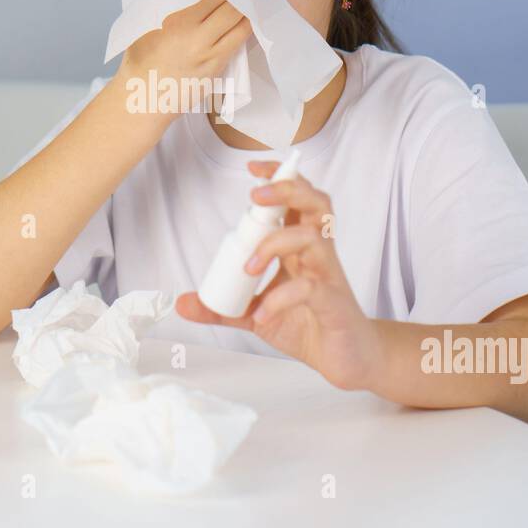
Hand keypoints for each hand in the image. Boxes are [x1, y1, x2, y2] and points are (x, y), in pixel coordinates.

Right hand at [119, 0, 252, 95]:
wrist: (142, 96)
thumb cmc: (140, 56)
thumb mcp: (144, 19)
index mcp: (170, 14)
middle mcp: (189, 29)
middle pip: (227, 0)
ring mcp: (205, 49)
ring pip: (238, 18)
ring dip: (248, 5)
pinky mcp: (216, 64)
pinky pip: (239, 38)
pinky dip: (246, 24)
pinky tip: (248, 17)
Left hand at [177, 160, 381, 389]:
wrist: (345, 358)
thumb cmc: (307, 323)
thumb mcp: (255, 314)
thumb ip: (222, 307)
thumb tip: (183, 303)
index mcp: (300, 248)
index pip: (296, 199)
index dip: (279, 178)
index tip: (253, 168)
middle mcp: (317, 254)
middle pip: (315, 204)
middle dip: (286, 190)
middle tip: (255, 196)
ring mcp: (328, 276)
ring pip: (315, 237)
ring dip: (277, 243)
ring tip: (250, 266)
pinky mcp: (333, 302)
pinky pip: (310, 288)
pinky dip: (280, 298)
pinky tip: (261, 313)